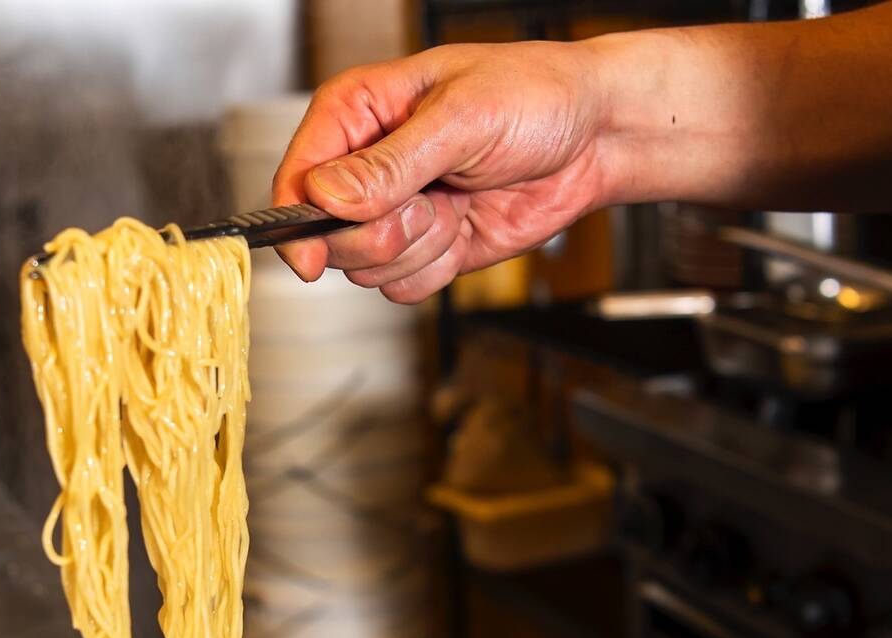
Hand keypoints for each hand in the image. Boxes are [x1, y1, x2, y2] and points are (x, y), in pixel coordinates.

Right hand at [272, 42, 613, 302]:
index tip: (311, 253)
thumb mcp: (461, 118)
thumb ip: (389, 163)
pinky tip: (464, 229)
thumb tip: (326, 196)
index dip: (296, 221)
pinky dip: (436, 269)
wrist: (595, 137)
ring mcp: (393, 211)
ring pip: (362, 266)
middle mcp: (364, 166)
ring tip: (456, 202)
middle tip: (427, 203)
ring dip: (417, 248)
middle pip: (323, 234)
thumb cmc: (535, 96)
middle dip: (379, 232)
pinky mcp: (423, 247)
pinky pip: (399, 287)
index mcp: (357, 113)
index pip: (296, 177)